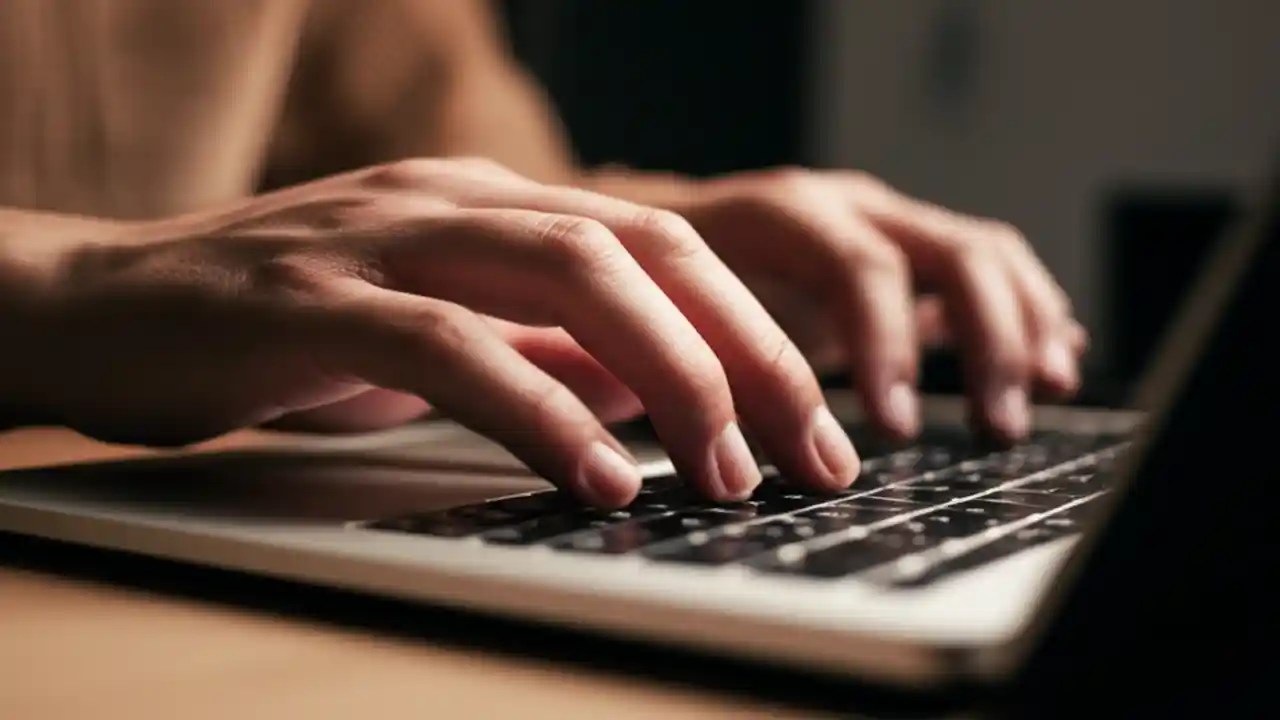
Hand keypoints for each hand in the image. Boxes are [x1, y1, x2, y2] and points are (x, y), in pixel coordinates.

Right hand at [13, 158, 861, 506]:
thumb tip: (648, 392)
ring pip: (569, 274)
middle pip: (646, 251)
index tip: (815, 425)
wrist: (101, 303)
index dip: (757, 332)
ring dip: (672, 377)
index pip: (665, 246)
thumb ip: (538, 348)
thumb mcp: (436, 331)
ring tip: (729, 471)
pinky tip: (596, 477)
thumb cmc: (276, 327)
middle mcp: (453, 200)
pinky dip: (539, 411)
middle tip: (810, 453)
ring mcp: (381, 237)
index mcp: (491, 203)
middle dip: (749, 354)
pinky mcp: (310, 301)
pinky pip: (452, 345)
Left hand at [656, 167, 1085, 442]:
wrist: (657, 228)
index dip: (888, 345)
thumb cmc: (658, 281)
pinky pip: (987, 269)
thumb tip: (727, 453)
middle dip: (990, 341)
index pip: (861, 266)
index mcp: (785, 214)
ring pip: (985, 254)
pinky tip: (1055, 360)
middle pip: (953, 252)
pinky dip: (1027, 312)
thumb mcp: (669, 312)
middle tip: (997, 425)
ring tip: (1049, 392)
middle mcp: (849, 207)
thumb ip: (705, 362)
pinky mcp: (904, 252)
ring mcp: (885, 222)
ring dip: (1025, 326)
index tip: (896, 427)